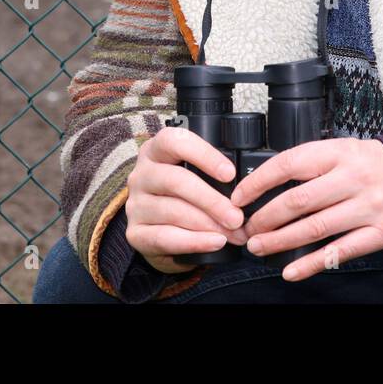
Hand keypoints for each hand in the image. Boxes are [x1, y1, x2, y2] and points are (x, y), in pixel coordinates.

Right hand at [125, 126, 248, 274]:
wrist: (160, 234)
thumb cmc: (183, 197)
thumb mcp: (194, 176)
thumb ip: (212, 175)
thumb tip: (247, 187)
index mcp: (156, 151)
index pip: (174, 141)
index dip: (204, 155)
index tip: (230, 173)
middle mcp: (141, 174)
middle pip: (176, 181)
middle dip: (212, 200)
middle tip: (238, 217)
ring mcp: (135, 205)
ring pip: (173, 211)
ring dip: (208, 224)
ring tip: (233, 233)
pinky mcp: (135, 233)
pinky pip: (166, 237)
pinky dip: (195, 241)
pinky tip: (215, 242)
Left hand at [231, 137, 382, 281]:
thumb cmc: (370, 166)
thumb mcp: (341, 151)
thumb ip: (308, 164)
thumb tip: (260, 184)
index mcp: (339, 152)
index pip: (288, 164)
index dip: (258, 183)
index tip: (239, 198)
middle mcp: (355, 177)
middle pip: (299, 201)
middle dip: (265, 218)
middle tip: (246, 230)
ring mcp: (370, 206)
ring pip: (315, 228)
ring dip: (280, 241)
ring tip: (259, 247)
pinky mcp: (381, 232)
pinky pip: (340, 252)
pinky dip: (311, 264)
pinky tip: (290, 271)